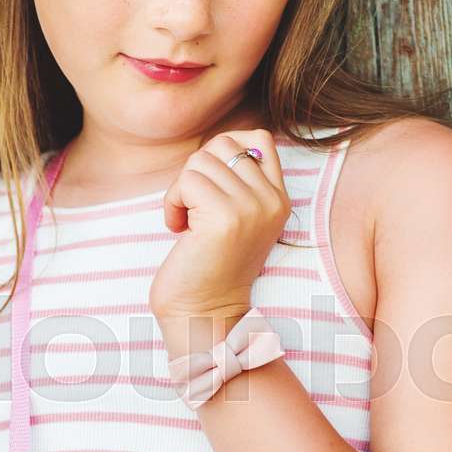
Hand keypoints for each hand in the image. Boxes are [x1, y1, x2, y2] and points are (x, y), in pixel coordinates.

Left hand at [148, 130, 291, 325]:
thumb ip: (237, 180)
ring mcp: (252, 208)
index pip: (259, 138)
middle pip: (223, 144)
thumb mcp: (237, 217)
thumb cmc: (209, 265)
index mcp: (280, 199)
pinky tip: (177, 229)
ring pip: (200, 161)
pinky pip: (186, 182)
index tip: (209, 186)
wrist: (204, 313)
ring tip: (186, 220)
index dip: (224, 150)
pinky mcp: (225, 218)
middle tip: (192, 206)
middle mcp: (272, 201)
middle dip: (197, 171)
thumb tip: (216, 146)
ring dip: (181, 190)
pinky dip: (172, 204)